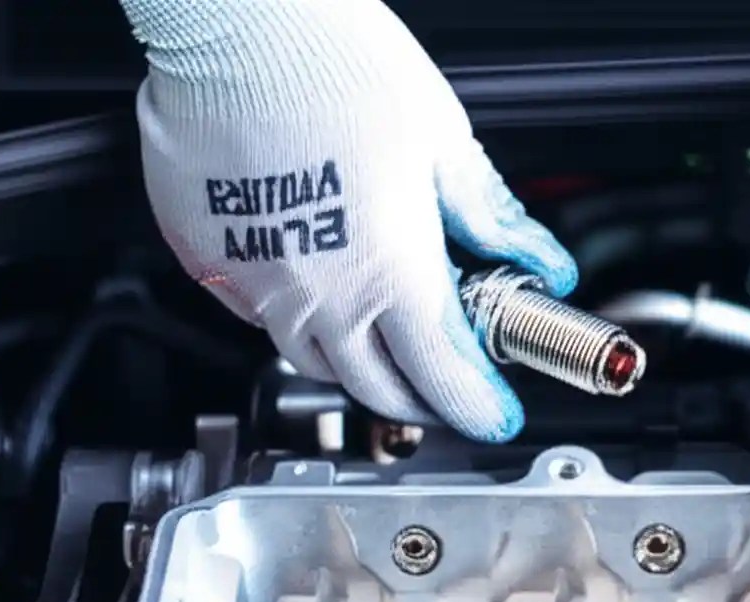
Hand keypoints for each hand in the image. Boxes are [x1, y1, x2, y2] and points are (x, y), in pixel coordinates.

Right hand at [120, 0, 575, 442]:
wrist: (237, 22)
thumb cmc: (337, 65)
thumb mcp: (443, 142)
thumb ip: (493, 217)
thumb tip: (542, 258)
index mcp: (389, 272)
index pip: (446, 376)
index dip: (479, 405)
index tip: (496, 413)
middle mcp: (318, 294)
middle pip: (379, 388)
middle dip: (425, 397)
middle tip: (451, 381)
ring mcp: (254, 284)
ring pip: (313, 362)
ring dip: (360, 366)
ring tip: (387, 339)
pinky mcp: (208, 259)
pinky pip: (258, 319)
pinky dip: (298, 320)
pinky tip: (318, 287)